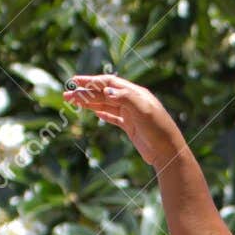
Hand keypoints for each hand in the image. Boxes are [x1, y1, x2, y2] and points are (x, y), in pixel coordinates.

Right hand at [62, 74, 185, 168]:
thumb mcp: (143, 111)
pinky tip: (92, 112)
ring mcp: (131, 114)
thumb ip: (125, 98)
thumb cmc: (158, 130)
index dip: (91, 81)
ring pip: (106, 105)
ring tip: (72, 102)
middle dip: (85, 93)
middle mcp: (133, 101)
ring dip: (89, 103)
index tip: (75, 82)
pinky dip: (102, 113)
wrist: (168, 153)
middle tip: (67, 96)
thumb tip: (107, 90)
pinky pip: (113, 117)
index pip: (109, 82)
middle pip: (104, 93)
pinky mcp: (131, 127)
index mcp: (136, 93)